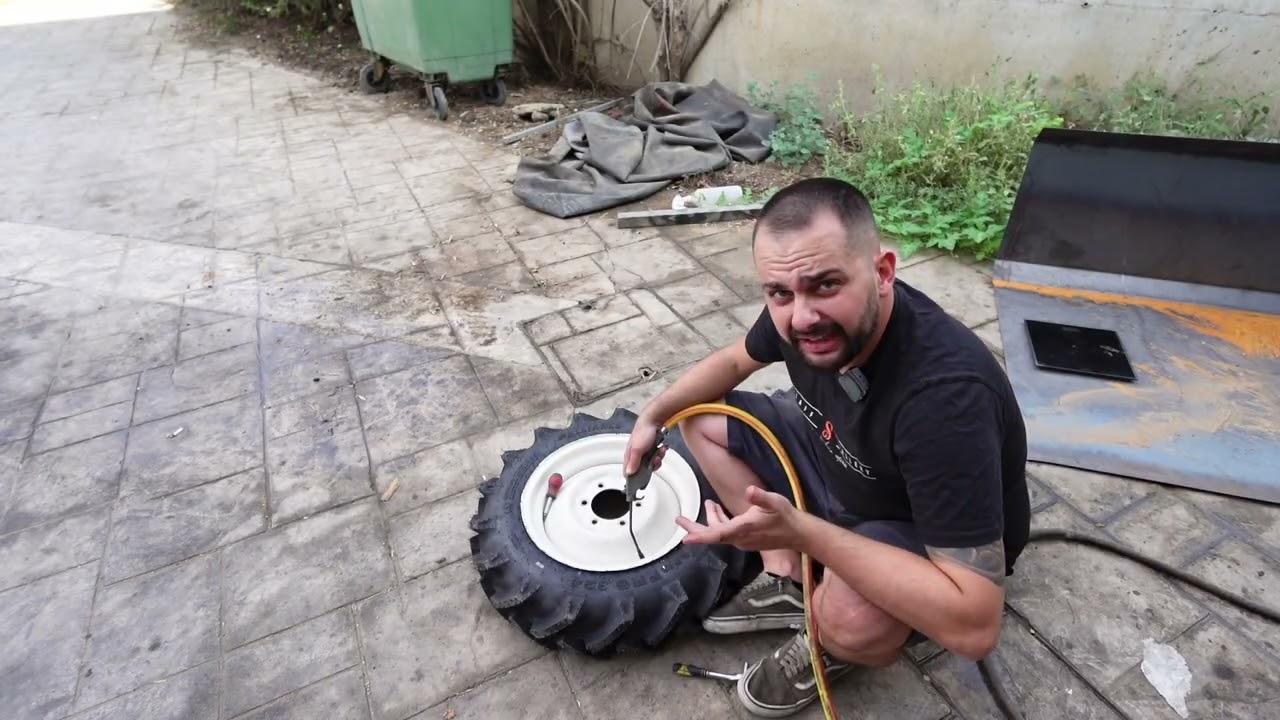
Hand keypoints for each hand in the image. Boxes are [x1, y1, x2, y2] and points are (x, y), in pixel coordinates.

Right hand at [623, 417, 666, 474]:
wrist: (654, 419)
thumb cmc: (643, 431)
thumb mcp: (637, 449)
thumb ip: (633, 462)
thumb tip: (628, 473)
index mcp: (629, 456)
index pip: (628, 472)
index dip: (635, 478)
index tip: (643, 479)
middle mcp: (635, 455)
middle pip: (643, 470)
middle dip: (651, 466)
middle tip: (655, 459)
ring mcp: (644, 452)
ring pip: (651, 463)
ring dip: (658, 458)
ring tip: (660, 451)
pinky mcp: (651, 449)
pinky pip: (656, 457)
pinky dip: (660, 453)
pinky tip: (661, 448)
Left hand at [675, 486, 801, 551]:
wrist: (798, 534)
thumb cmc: (786, 517)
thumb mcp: (775, 501)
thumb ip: (761, 496)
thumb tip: (749, 490)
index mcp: (743, 529)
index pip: (718, 534)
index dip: (701, 536)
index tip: (686, 539)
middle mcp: (740, 538)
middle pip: (712, 534)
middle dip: (694, 527)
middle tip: (679, 519)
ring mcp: (742, 540)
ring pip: (719, 532)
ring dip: (711, 518)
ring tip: (708, 503)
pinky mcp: (745, 538)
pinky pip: (726, 531)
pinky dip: (720, 520)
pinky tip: (719, 510)